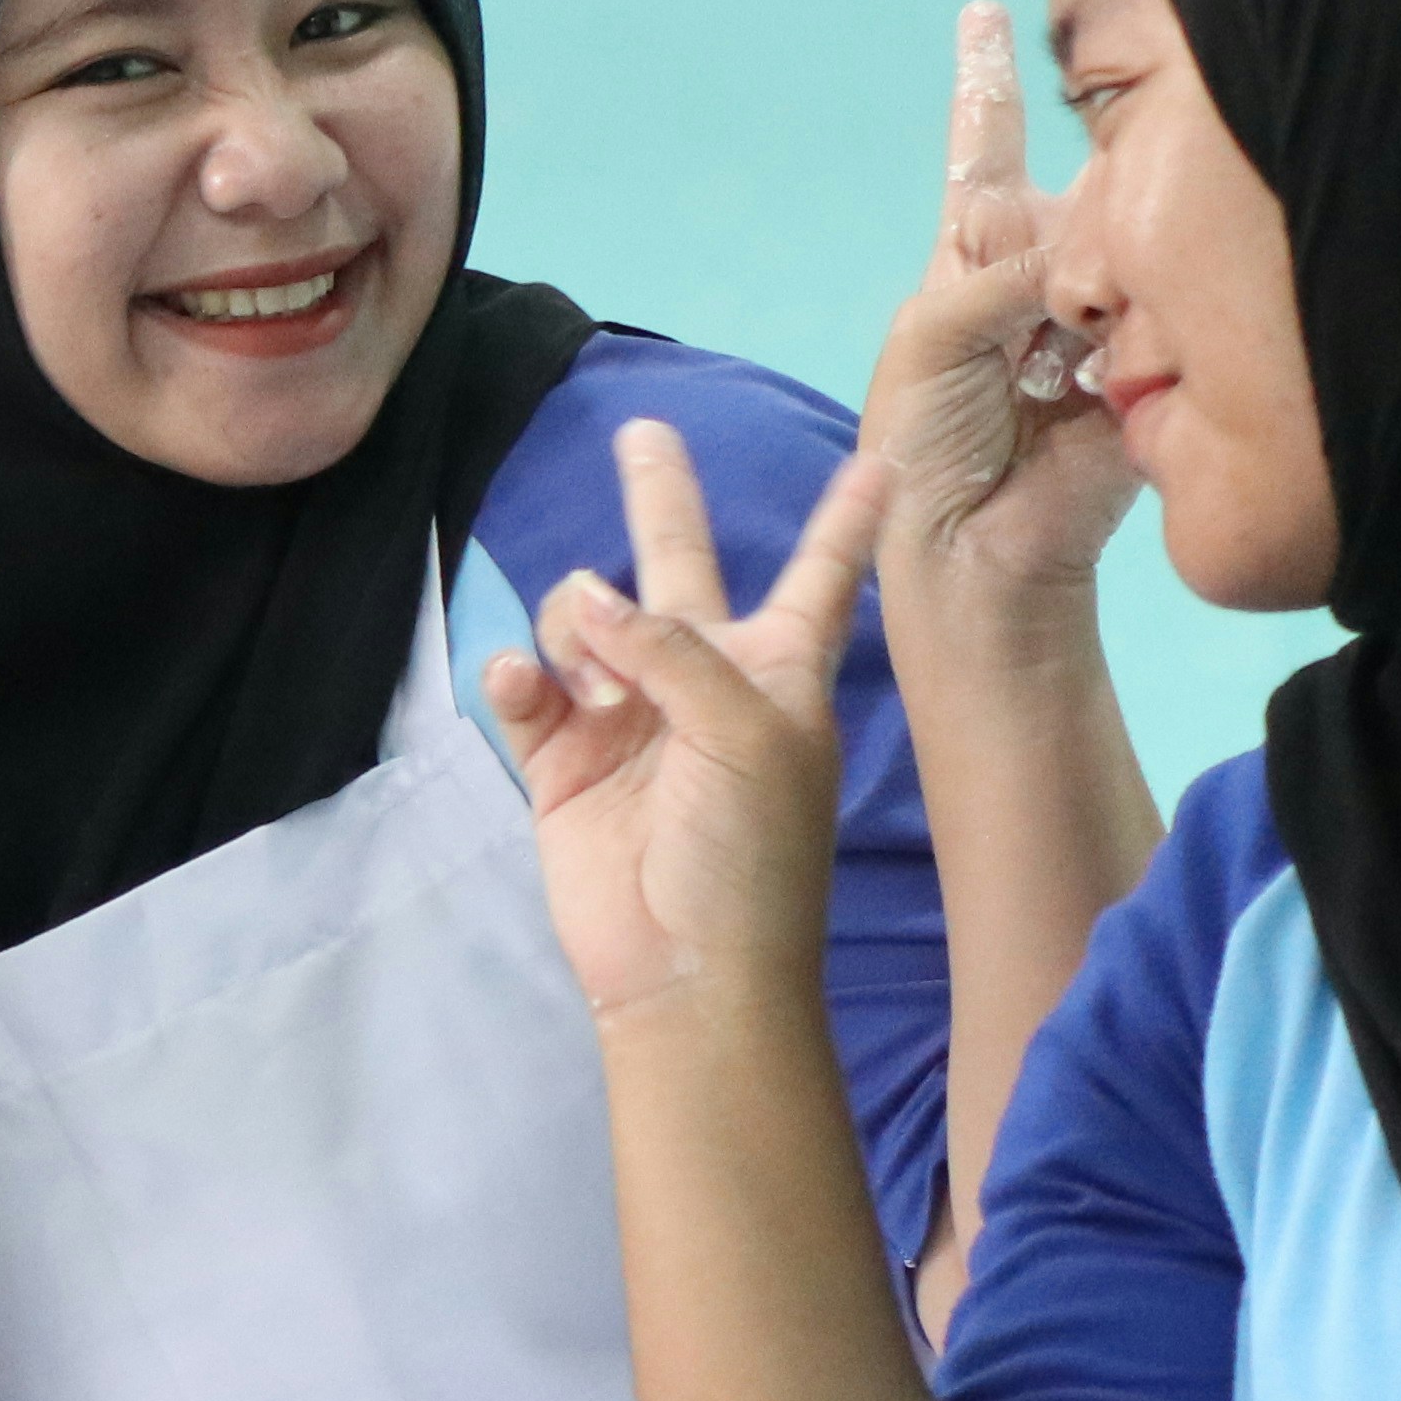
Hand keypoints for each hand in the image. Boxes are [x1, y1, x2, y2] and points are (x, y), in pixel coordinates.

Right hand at [492, 417, 894, 1025]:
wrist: (687, 969)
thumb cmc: (753, 854)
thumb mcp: (748, 731)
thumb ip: (670, 646)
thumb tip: (583, 597)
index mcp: (777, 668)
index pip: (818, 574)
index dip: (844, 519)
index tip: (880, 459)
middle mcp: (700, 678)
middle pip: (679, 564)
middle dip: (660, 497)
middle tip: (643, 431)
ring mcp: (624, 715)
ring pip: (584, 618)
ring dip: (578, 624)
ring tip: (592, 676)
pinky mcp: (561, 756)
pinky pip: (526, 686)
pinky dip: (519, 678)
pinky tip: (526, 687)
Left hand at [861, 2, 1140, 595]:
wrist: (975, 549)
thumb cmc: (925, 445)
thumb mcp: (930, 339)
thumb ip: (997, 269)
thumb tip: (1090, 240)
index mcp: (970, 263)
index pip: (987, 154)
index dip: (987, 85)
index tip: (983, 12)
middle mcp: (1041, 275)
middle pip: (1076, 196)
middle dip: (1076, 216)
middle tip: (1030, 316)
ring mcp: (1102, 316)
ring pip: (1121, 249)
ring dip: (1096, 287)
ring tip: (1044, 375)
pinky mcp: (1150, 364)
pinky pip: (1156, 317)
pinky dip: (1128, 339)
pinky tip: (1096, 380)